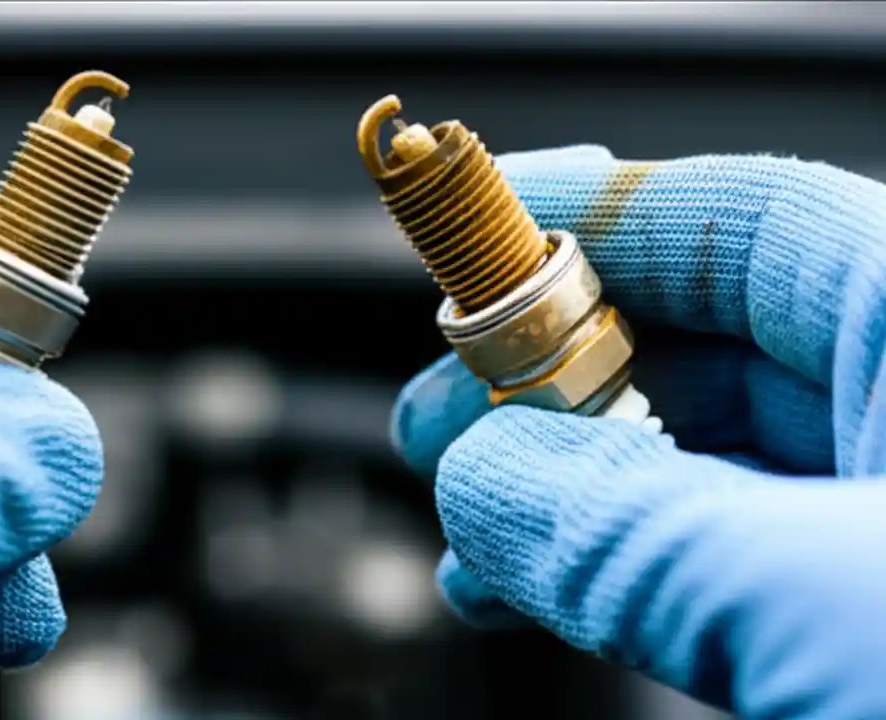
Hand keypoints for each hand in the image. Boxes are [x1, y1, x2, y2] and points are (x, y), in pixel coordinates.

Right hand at [391, 145, 885, 716]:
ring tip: (469, 532)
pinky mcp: (870, 631)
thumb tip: (482, 474)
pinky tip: (533, 594)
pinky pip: (722, 569)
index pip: (754, 226)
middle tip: (442, 414)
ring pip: (703, 470)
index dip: (597, 216)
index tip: (475, 232)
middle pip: (708, 349)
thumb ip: (637, 533)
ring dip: (566, 493)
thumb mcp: (836, 615)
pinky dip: (617, 578)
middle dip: (554, 379)